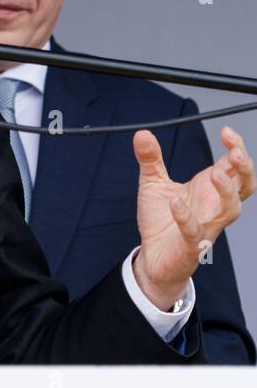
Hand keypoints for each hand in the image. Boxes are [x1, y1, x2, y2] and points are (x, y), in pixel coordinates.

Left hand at [133, 125, 253, 309]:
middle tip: (234, 152)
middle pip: (245, 186)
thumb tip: (142, 133)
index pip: (234, 166)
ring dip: (226, 190)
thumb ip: (150, 159)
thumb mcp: (153, 184)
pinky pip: (195, 231)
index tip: (227, 131)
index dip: (236, 148)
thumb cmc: (161, 220)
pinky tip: (175, 203)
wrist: (153, 256)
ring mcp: (206, 225)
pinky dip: (186, 217)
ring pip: (231, 209)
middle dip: (244, 168)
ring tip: (214, 173)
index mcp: (209, 189)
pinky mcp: (191, 244)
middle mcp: (213, 206)